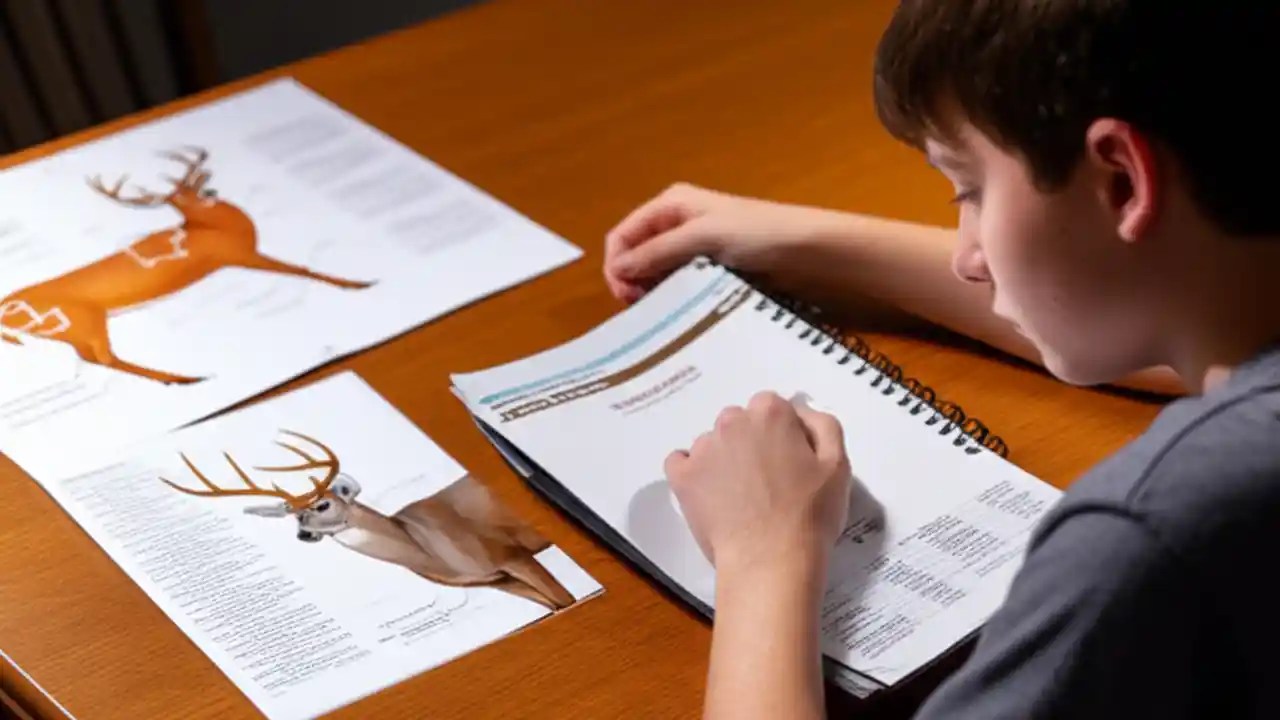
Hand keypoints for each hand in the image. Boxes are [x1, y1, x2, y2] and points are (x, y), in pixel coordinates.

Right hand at [604, 183, 831, 302]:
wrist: (812, 252)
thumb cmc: (759, 234)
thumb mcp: (704, 237)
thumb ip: (658, 252)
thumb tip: (616, 269)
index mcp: (671, 206)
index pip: (624, 236)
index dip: (617, 265)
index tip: (625, 298)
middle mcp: (678, 226)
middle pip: (637, 257)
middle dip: (634, 283)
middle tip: (645, 312)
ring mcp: (696, 252)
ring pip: (658, 277)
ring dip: (654, 296)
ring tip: (663, 319)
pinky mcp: (714, 274)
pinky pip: (682, 289)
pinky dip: (675, 302)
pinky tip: (680, 318)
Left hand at [664, 392, 851, 576]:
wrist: (771, 561)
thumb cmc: (810, 515)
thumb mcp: (838, 464)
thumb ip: (822, 426)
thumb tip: (800, 413)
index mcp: (770, 413)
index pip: (772, 408)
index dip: (783, 434)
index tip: (790, 462)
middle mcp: (731, 421)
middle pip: (740, 422)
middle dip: (752, 442)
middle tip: (767, 481)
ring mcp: (703, 449)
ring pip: (712, 443)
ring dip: (724, 459)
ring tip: (740, 496)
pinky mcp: (682, 477)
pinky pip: (680, 461)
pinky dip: (693, 472)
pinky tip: (710, 494)